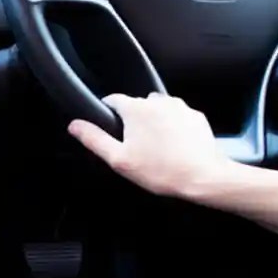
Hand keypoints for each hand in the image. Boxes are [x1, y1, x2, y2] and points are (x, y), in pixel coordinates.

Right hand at [67, 93, 237, 199]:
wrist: (203, 178)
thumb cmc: (161, 170)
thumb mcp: (119, 159)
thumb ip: (94, 139)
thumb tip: (75, 125)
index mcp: (136, 108)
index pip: (112, 100)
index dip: (108, 114)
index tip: (112, 130)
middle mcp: (158, 101)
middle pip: (136, 105)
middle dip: (133, 122)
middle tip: (136, 147)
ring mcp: (180, 107)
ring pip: (158, 110)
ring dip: (154, 123)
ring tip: (157, 149)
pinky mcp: (196, 117)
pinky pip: (177, 118)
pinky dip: (173, 129)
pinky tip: (174, 148)